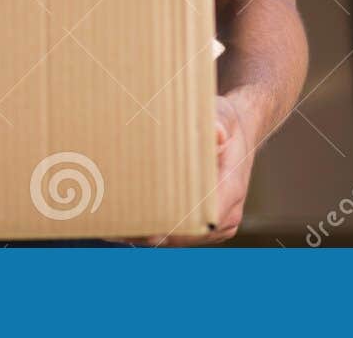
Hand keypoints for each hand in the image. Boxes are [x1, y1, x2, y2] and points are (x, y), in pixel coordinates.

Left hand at [105, 92, 258, 245]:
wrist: (240, 134)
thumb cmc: (228, 122)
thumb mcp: (224, 113)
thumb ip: (219, 121)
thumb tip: (216, 132)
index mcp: (232, 190)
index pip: (203, 218)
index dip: (173, 225)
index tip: (143, 224)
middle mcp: (227, 214)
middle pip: (185, 235)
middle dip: (152, 231)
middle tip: (115, 227)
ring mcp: (218, 224)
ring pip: (180, 239)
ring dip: (149, 234)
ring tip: (113, 227)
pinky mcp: (206, 226)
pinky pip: (180, 235)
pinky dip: (155, 230)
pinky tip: (125, 224)